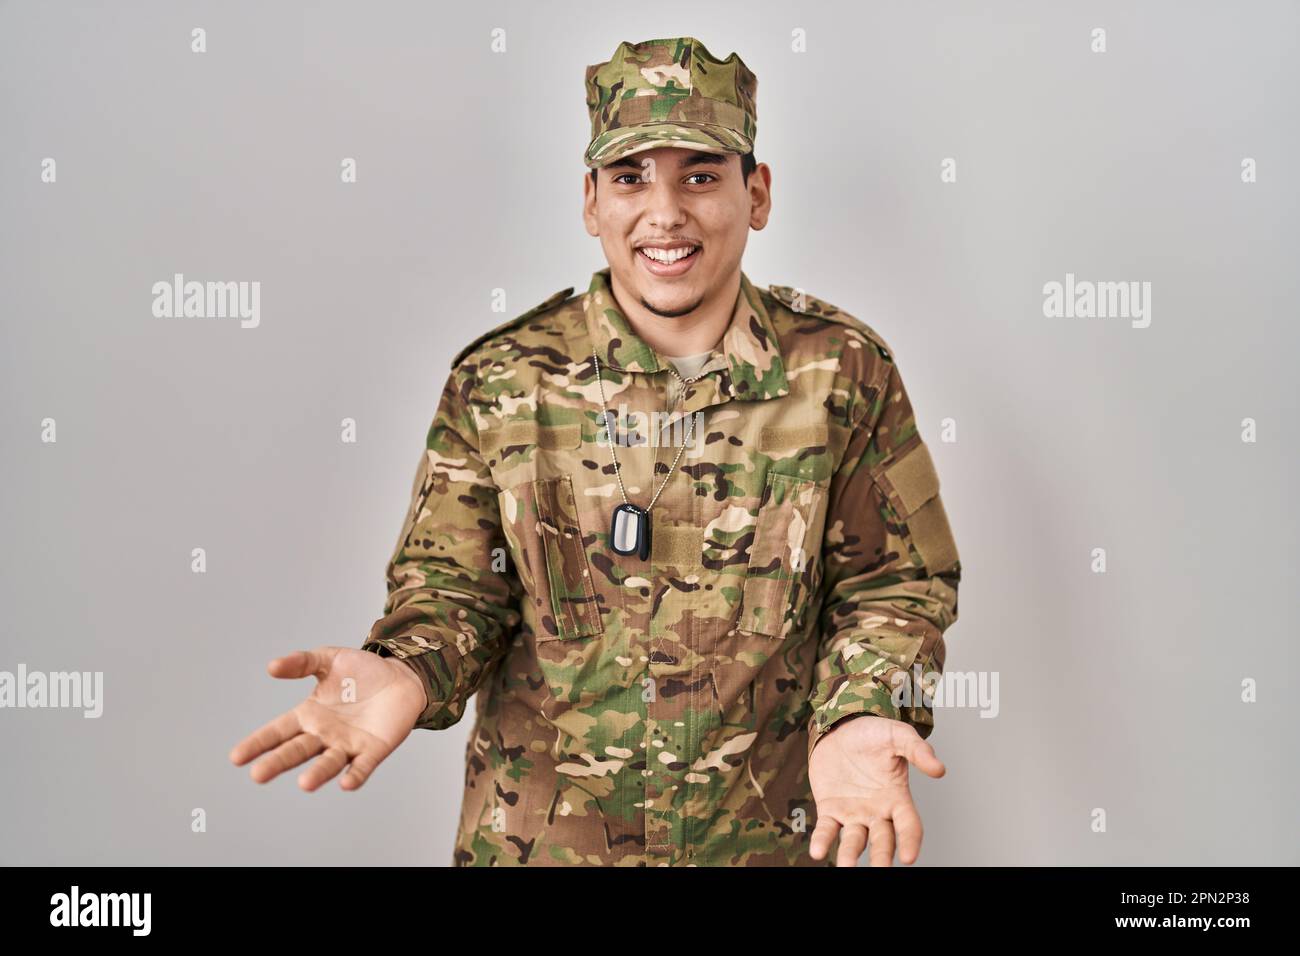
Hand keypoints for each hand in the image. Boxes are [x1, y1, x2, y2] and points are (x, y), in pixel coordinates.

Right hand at [229, 646, 427, 791]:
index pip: (278, 731)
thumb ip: (302, 662)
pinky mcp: (373, 750)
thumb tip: (271, 666)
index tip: (236, 757)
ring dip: (317, 774)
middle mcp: (324, 734)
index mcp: (309, 715)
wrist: (403, 677)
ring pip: (328, 763)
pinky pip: (362, 766)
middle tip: (258, 775)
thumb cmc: (363, 671)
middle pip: (296, 750)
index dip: (258, 743)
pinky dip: (354, 775)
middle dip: (278, 762)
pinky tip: (346, 783)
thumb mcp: (329, 659)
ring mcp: (348, 745)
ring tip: (304, 783)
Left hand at [808, 714, 945, 866]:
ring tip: (845, 866)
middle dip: (882, 857)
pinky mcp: (830, 809)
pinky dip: (823, 840)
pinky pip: (827, 829)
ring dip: (850, 854)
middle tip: (879, 870)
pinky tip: (818, 851)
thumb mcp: (897, 735)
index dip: (911, 842)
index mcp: (897, 798)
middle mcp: (877, 811)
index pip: (909, 826)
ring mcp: (853, 812)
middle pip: (883, 841)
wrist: (840, 727)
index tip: (909, 858)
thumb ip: (918, 750)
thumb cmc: (872, 733)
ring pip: (855, 840)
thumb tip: (939, 770)